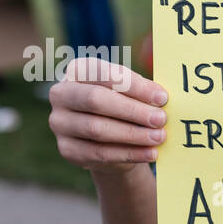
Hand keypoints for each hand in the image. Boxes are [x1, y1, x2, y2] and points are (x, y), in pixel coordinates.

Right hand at [48, 58, 168, 170]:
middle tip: (161, 119)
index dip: (134, 86)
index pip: (104, 74)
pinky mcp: (67, 149)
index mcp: (77, 70)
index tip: (162, 98)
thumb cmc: (122, 106)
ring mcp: (60, 123)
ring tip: (159, 137)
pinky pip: (100, 153)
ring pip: (96, 129)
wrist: (109, 140)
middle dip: (132, 110)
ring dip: (133, 134)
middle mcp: (61, 94)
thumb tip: (159, 97)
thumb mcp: (131, 92)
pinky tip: (150, 153)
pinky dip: (129, 153)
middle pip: (95, 99)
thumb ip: (142, 90)